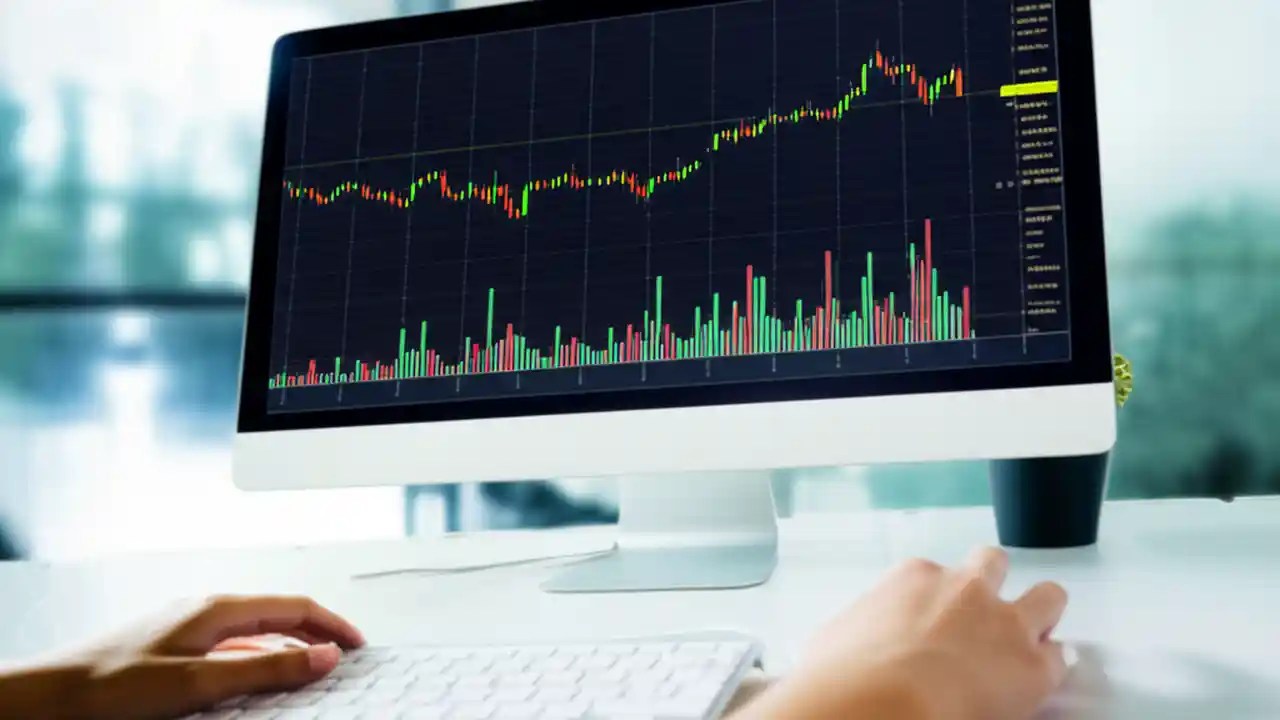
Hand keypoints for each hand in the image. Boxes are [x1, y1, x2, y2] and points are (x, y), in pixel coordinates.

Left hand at [2, 595, 364, 719]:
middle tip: (343, 655)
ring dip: (289, 644)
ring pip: (255, 629)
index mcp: (217, 608)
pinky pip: (231, 644)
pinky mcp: (172, 644)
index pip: (295, 606)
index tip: (357, 646)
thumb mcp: (200, 682)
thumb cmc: (111, 687)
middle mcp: (204, 609)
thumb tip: (321, 657)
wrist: (48, 697)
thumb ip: (266, 668)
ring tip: (309, 666)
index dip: (333, 626)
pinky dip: (258, 656)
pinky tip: (255, 675)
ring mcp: (187, 625)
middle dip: (316, 632)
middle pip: (278, 613)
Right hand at [738, 547, 1067, 719]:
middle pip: (994, 565)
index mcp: (915, 578)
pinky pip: (1059, 658)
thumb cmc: (846, 675)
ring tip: (1031, 636)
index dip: (937, 598)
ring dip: (1041, 613)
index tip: (930, 619)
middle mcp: (965, 589)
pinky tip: (1034, 682)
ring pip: (1048, 596)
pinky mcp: (1033, 666)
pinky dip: (1050, 668)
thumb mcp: (833, 638)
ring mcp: (1004, 624)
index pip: (935, 573)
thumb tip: (843, 648)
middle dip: (994, 584)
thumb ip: (855, 630)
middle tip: (984, 614)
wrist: (878, 704)